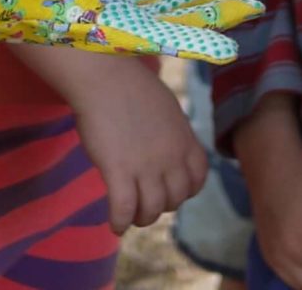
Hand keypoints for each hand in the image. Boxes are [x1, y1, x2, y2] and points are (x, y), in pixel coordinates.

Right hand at [59, 56, 205, 231]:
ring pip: (152, 210)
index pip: (197, 179)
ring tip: (131, 217)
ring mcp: (145, 166)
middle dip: (162, 206)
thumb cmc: (131, 86)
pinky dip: (119, 222)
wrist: (104, 77)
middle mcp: (170, 157)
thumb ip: (172, 132)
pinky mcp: (118, 171)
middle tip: (146, 203)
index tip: (170, 191)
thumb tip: (168, 147)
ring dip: (142, 218)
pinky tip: (114, 225)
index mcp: (184, 139)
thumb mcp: (166, 108)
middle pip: (175, 199)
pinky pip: (124, 209)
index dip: (185, 191)